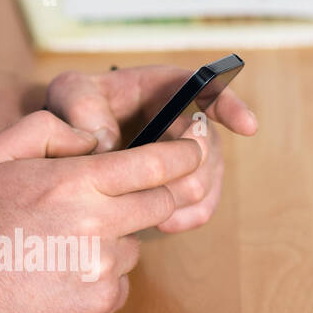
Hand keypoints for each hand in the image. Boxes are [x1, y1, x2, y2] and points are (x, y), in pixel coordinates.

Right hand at [0, 110, 202, 312]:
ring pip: (135, 242)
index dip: (183, 154)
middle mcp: (98, 224)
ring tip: (64, 243)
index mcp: (75, 183)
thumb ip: (45, 128)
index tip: (193, 151)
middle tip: (112, 199)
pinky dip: (100, 273)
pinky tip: (61, 271)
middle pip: (160, 202)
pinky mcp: (103, 302)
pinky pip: (120, 279)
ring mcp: (104, 267)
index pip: (156, 163)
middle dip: (148, 194)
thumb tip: (92, 136)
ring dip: (114, 237)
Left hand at [43, 65, 257, 232]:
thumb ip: (82, 107)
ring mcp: (183, 154)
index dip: (228, 105)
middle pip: (207, 144)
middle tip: (168, 184)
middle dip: (193, 167)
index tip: (248, 126)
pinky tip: (164, 224)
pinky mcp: (178, 183)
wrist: (63, 142)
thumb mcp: (69, 93)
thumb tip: (107, 141)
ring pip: (207, 178)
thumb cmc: (72, 108)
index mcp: (159, 88)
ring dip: (187, 196)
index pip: (203, 89)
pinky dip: (187, 216)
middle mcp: (181, 119)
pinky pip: (199, 203)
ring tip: (158, 212)